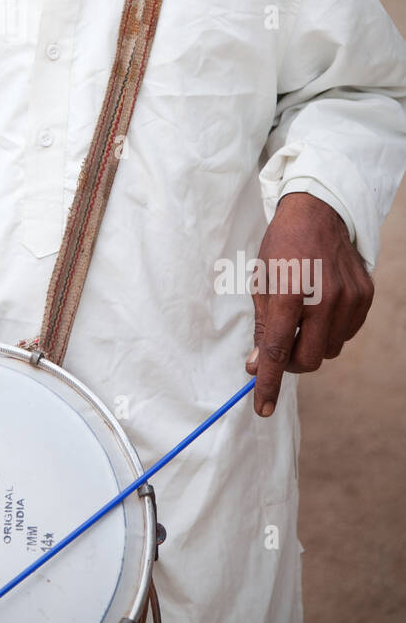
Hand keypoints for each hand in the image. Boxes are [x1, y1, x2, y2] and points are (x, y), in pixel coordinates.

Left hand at [245, 192, 373, 416]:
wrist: (318, 213)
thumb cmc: (282, 247)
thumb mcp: (262, 282)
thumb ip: (263, 327)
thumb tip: (257, 366)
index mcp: (290, 292)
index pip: (279, 351)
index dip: (270, 384)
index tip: (262, 408)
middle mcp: (324, 298)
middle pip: (309, 359)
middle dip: (291, 364)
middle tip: (279, 351)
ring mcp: (349, 299)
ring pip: (329, 350)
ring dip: (311, 345)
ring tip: (301, 317)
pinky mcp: (364, 297)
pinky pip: (346, 334)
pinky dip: (330, 331)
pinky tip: (320, 309)